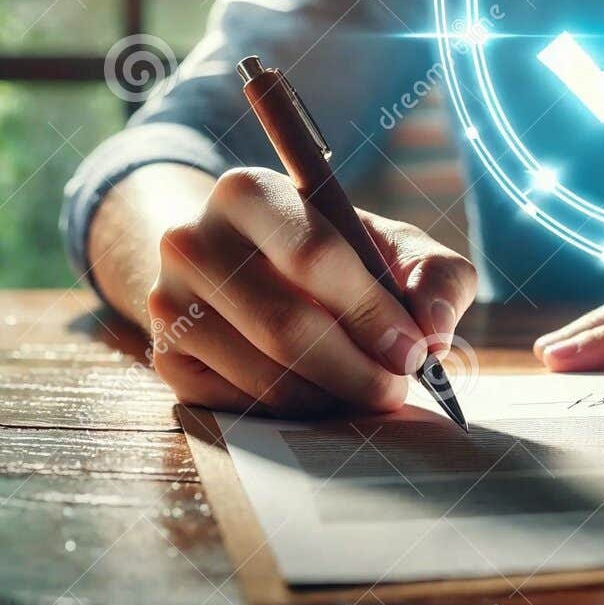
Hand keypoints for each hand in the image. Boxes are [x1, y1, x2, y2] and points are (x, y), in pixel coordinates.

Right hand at [145, 167, 477, 415]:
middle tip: (396, 388)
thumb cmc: (337, 256)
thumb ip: (438, 277)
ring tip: (366, 391)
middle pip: (286, 325)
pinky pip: (242, 406)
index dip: (373, 312)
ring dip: (333, 398)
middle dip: (359, 369)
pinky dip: (297, 413)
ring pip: (267, 375)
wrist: (247, 268)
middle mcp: (190, 240)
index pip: (314, 254)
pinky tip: (320, 394)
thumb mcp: (394, 247)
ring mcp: (167, 302)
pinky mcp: (165, 358)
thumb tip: (434, 332)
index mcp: (248, 191)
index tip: (414, 351)